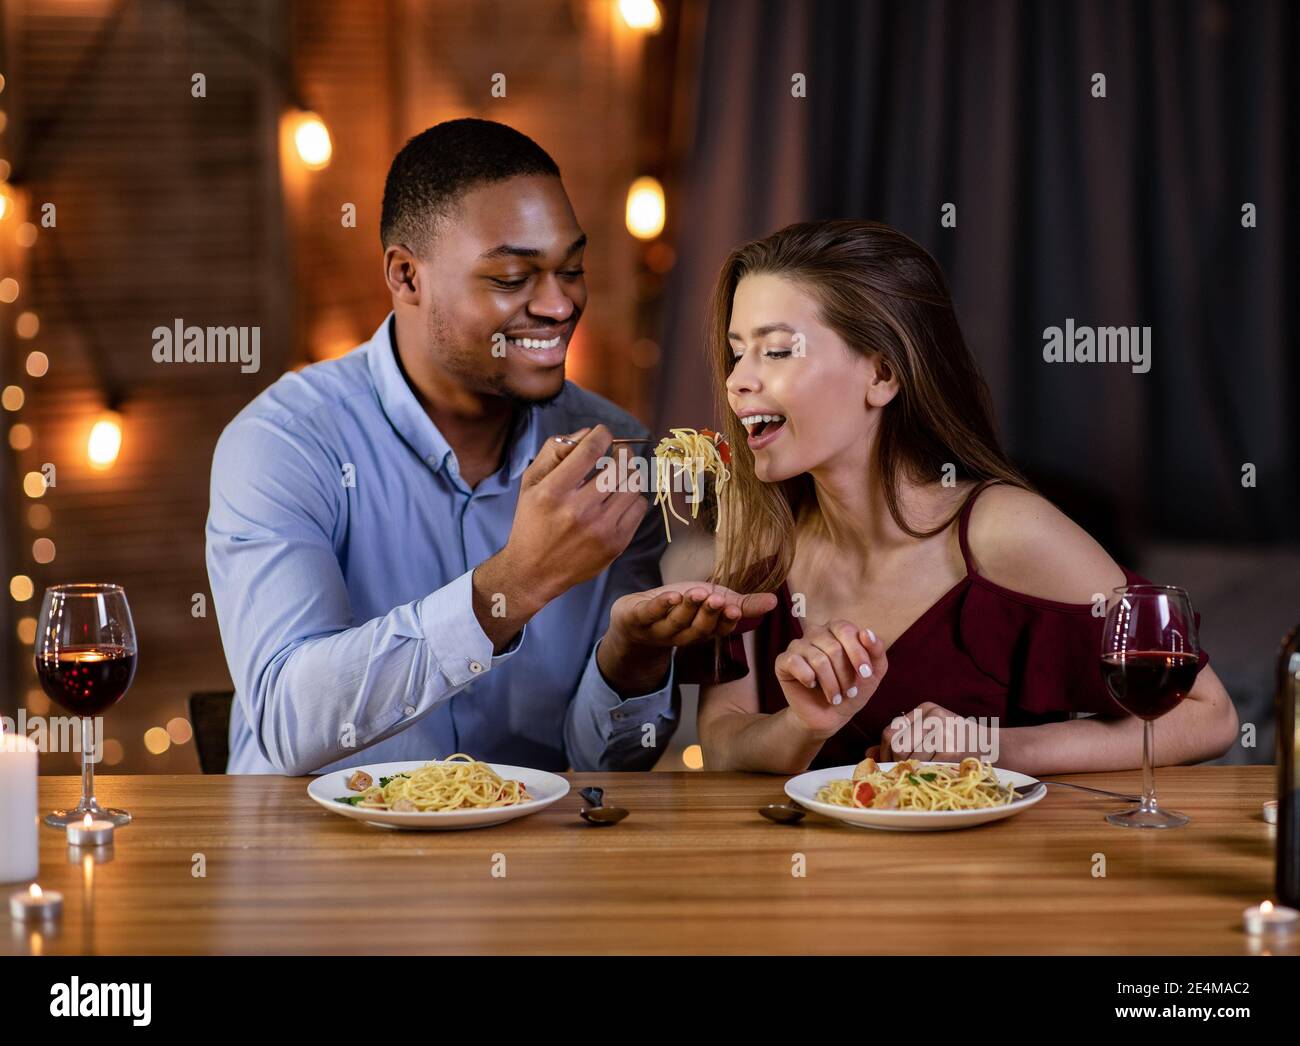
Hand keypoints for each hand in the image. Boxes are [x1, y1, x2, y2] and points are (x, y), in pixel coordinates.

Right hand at [500, 425, 648, 602]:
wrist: (534, 571)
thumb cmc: (532, 521)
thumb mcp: (531, 482)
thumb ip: (554, 451)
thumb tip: (588, 433)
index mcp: (553, 492)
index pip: (590, 450)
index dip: (602, 435)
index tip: (603, 434)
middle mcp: (577, 510)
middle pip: (618, 466)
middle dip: (622, 452)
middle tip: (619, 452)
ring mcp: (600, 529)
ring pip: (633, 485)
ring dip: (629, 474)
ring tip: (619, 475)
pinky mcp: (615, 544)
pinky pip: (639, 508)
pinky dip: (633, 498)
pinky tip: (619, 499)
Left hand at [598, 582, 777, 695]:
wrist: (634, 616)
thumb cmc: (679, 606)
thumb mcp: (712, 600)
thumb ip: (742, 603)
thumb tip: (774, 600)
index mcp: (703, 631)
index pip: (719, 630)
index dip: (727, 621)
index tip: (735, 609)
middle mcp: (682, 635)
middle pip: (698, 629)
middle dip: (708, 614)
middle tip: (717, 599)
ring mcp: (658, 629)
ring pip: (676, 622)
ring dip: (687, 608)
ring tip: (697, 593)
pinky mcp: (637, 618)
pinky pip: (649, 614)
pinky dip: (659, 605)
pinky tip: (670, 596)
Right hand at [776, 621, 887, 739]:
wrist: (829, 716)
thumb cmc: (851, 690)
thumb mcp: (873, 674)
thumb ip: (876, 652)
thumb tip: (867, 633)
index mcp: (837, 630)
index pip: (846, 630)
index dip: (858, 653)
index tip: (866, 675)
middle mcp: (816, 632)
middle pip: (833, 647)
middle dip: (845, 675)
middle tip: (849, 692)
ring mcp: (798, 645)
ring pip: (817, 659)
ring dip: (831, 684)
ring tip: (834, 697)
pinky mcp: (783, 661)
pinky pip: (795, 663)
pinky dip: (807, 678)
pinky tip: (811, 686)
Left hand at [866, 702, 986, 762]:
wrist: (997, 748)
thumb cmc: (959, 745)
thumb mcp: (929, 736)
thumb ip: (899, 743)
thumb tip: (866, 755)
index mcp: (925, 709)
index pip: (890, 731)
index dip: (885, 752)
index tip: (892, 764)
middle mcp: (934, 715)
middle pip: (897, 743)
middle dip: (897, 762)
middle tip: (907, 771)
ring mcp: (945, 730)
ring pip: (910, 757)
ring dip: (915, 770)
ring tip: (927, 771)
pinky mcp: (954, 748)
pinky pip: (928, 766)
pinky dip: (929, 774)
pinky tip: (939, 771)